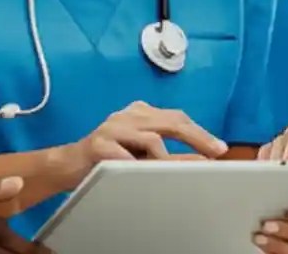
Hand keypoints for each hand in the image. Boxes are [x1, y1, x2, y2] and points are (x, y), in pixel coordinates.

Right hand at [56, 101, 227, 186]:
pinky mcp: (98, 144)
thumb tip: (201, 159)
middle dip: (196, 137)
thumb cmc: (109, 158)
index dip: (200, 132)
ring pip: (151, 138)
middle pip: (170, 122)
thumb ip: (169, 154)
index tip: (219, 148)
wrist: (68, 164)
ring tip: (178, 171)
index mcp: (140, 113)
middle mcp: (128, 115)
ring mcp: (112, 127)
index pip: (176, 117)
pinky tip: (146, 173)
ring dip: (168, 158)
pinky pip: (125, 155)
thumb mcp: (142, 154)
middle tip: (215, 152)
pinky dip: (138, 165)